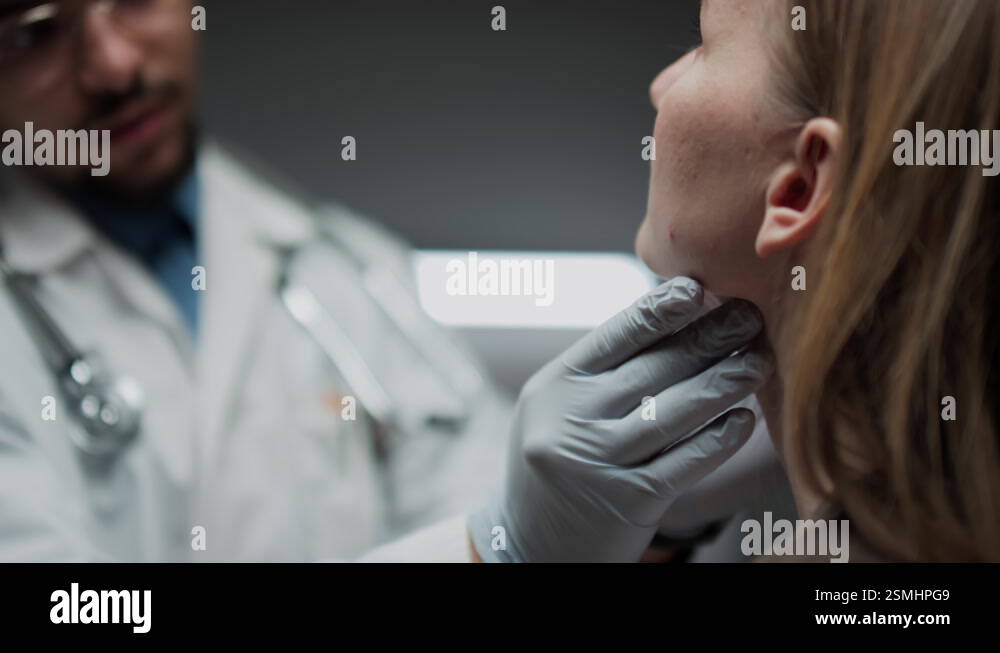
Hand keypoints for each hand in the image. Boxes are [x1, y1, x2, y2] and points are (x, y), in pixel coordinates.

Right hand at [468, 277, 773, 561]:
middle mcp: (571, 420)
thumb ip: (604, 372)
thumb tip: (674, 319)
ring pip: (674, 412)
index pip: (614, 336)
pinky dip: (718, 440)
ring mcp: (597, 461)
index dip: (658, 309)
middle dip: (708, 339)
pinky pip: (684, 462)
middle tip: (749, 317)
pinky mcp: (627, 500)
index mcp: (554, 385)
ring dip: (723, 384)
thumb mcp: (559, 408)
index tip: (697, 287)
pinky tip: (743, 421)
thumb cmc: (557, 462)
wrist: (532, 543)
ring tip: (757, 362)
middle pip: (653, 369)